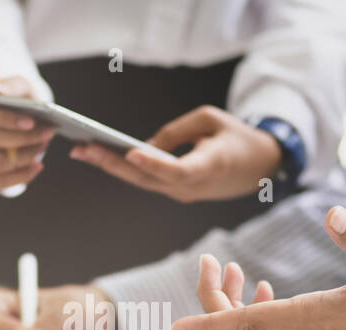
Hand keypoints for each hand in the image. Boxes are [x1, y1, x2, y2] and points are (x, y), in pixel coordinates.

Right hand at [0, 76, 55, 189]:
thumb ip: (9, 86)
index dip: (4, 119)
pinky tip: (37, 166)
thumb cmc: (14, 100)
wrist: (9, 118)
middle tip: (47, 134)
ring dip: (24, 157)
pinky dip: (19, 177)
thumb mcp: (17, 86)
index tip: (31, 122)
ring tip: (42, 146)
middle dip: (22, 139)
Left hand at [69, 105, 280, 202]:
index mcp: (210, 167)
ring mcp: (185, 194)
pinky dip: (126, 170)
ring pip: (144, 183)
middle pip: (148, 179)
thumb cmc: (237, 136)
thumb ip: (176, 131)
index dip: (154, 163)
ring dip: (112, 168)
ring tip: (83, 151)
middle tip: (83, 149)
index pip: (178, 170)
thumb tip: (144, 146)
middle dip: (113, 164)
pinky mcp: (179, 193)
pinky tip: (104, 157)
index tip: (131, 151)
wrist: (262, 166)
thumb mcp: (211, 119)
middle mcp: (194, 187)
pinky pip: (149, 182)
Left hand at [171, 207, 345, 329]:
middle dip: (211, 299)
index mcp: (317, 318)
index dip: (210, 319)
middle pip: (237, 329)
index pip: (248, 322)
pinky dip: (252, 314)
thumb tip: (331, 213)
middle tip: (210, 261)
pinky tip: (264, 289)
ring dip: (230, 306)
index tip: (177, 323)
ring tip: (234, 269)